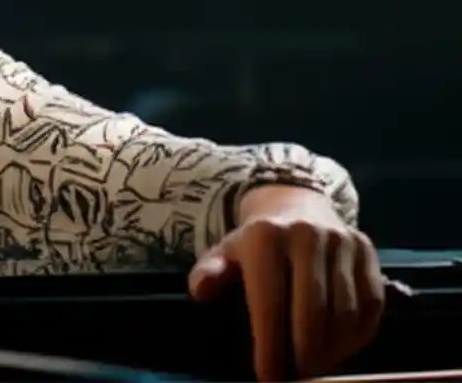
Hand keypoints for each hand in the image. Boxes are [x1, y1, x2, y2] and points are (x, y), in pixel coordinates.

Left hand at [188, 186, 384, 380]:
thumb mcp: (225, 252)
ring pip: (344, 313)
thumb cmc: (256, 243)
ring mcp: (342, 242)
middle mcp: (307, 236)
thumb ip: (209, 272)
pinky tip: (339, 348)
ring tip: (316, 367)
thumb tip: (201, 291)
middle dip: (304, 355)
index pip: (269, 302)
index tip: (268, 376)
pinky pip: (371, 304)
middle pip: (312, 313)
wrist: (297, 207)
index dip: (270, 345)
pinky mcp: (368, 251)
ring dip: (332, 350)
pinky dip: (357, 335)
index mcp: (265, 237)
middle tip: (297, 377)